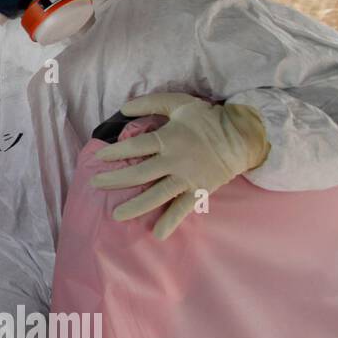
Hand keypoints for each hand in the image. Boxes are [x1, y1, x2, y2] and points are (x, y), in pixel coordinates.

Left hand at [92, 92, 269, 239]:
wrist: (242, 136)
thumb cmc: (207, 118)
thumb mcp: (179, 103)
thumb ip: (150, 103)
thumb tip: (123, 108)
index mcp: (168, 138)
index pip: (135, 147)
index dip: (115, 152)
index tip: (99, 157)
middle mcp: (174, 160)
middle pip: (139, 174)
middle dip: (114, 180)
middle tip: (95, 185)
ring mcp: (187, 178)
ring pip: (157, 195)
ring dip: (135, 206)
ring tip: (116, 215)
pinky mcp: (199, 191)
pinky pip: (183, 209)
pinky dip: (171, 222)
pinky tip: (157, 234)